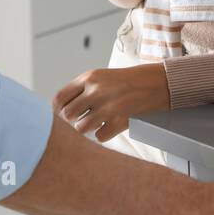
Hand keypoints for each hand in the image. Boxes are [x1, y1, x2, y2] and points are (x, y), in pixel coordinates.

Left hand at [53, 64, 170, 142]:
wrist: (155, 83)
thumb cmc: (124, 81)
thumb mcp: (100, 77)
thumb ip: (79, 89)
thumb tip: (58, 110)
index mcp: (89, 78)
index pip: (59, 98)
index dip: (58, 109)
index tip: (63, 113)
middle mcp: (96, 91)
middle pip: (68, 115)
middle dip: (75, 118)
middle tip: (85, 116)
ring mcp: (108, 107)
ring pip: (81, 128)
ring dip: (88, 127)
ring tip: (98, 120)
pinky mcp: (120, 121)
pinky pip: (99, 137)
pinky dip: (104, 134)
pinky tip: (111, 125)